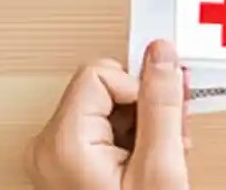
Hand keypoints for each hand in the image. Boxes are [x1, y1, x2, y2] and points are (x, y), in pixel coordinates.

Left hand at [24, 40, 190, 189]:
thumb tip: (161, 56)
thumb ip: (161, 106)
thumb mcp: (160, 169)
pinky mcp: (64, 169)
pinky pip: (98, 134)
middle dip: (146, 107)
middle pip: (102, 91)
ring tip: (169, 153)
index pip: (101, 74)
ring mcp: (53, 159)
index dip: (141, 89)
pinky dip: (130, 142)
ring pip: (104, 111)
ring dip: (143, 125)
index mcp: (62, 142)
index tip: (169, 112)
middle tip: (178, 132)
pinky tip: (151, 163)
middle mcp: (47, 147)